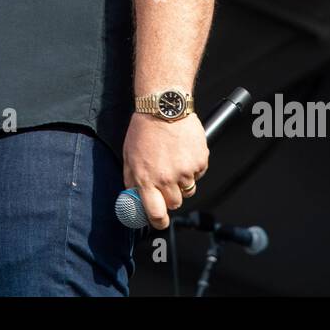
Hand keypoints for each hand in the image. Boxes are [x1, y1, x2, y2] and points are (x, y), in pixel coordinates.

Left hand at [122, 111, 209, 229]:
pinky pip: (198, 174)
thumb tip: (133, 197)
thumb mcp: (129, 156)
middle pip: (174, 204)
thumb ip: (131, 180)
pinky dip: (193, 167)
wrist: (164, 107)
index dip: (158, 221)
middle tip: (166, 182)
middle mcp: (166, 178)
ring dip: (182, 181)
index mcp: (146, 179)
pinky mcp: (200, 161)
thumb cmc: (144, 129)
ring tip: (174, 160)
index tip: (160, 222)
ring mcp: (185, 171)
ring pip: (188, 190)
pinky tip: (183, 152)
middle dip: (170, 197)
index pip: (155, 213)